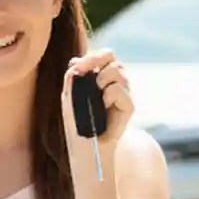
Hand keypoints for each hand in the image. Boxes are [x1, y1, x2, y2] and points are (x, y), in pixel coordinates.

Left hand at [62, 48, 133, 175]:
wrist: (86, 144)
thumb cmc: (77, 120)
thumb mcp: (69, 95)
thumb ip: (72, 77)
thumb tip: (76, 62)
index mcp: (102, 75)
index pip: (104, 55)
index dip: (92, 56)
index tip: (78, 67)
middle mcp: (116, 80)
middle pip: (111, 56)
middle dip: (95, 62)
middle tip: (84, 74)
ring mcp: (124, 91)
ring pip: (115, 70)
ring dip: (100, 80)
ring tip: (95, 98)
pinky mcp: (129, 104)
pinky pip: (117, 89)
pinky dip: (106, 96)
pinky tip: (103, 108)